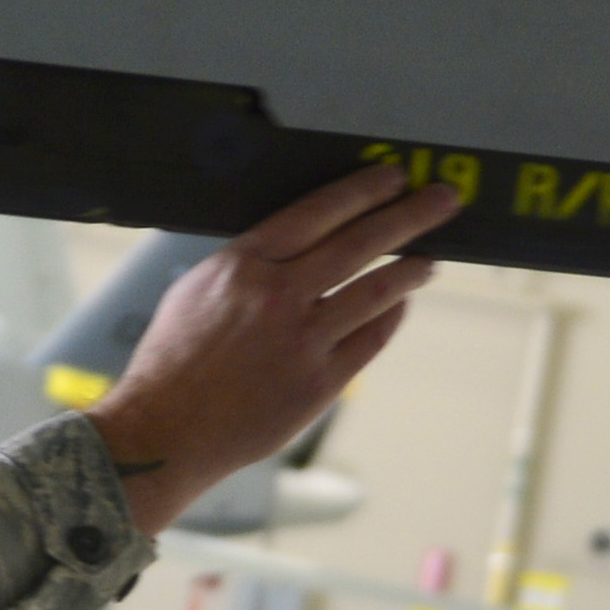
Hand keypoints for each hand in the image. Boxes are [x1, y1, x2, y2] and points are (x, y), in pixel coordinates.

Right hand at [82, 161, 462, 536]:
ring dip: (410, 270)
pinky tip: (399, 306)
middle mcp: (278, 296)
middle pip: (360, 243)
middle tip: (443, 201)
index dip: (363, 191)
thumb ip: (247, 262)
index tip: (392, 178)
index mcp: (244, 265)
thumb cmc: (174, 361)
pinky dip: (390, 318)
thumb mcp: (196, 289)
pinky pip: (370, 340)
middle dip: (409, 216)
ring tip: (429, 259)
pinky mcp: (319, 383)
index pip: (318, 212)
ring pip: (376, 292)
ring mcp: (303, 341)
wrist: (167, 432)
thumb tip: (293, 242)